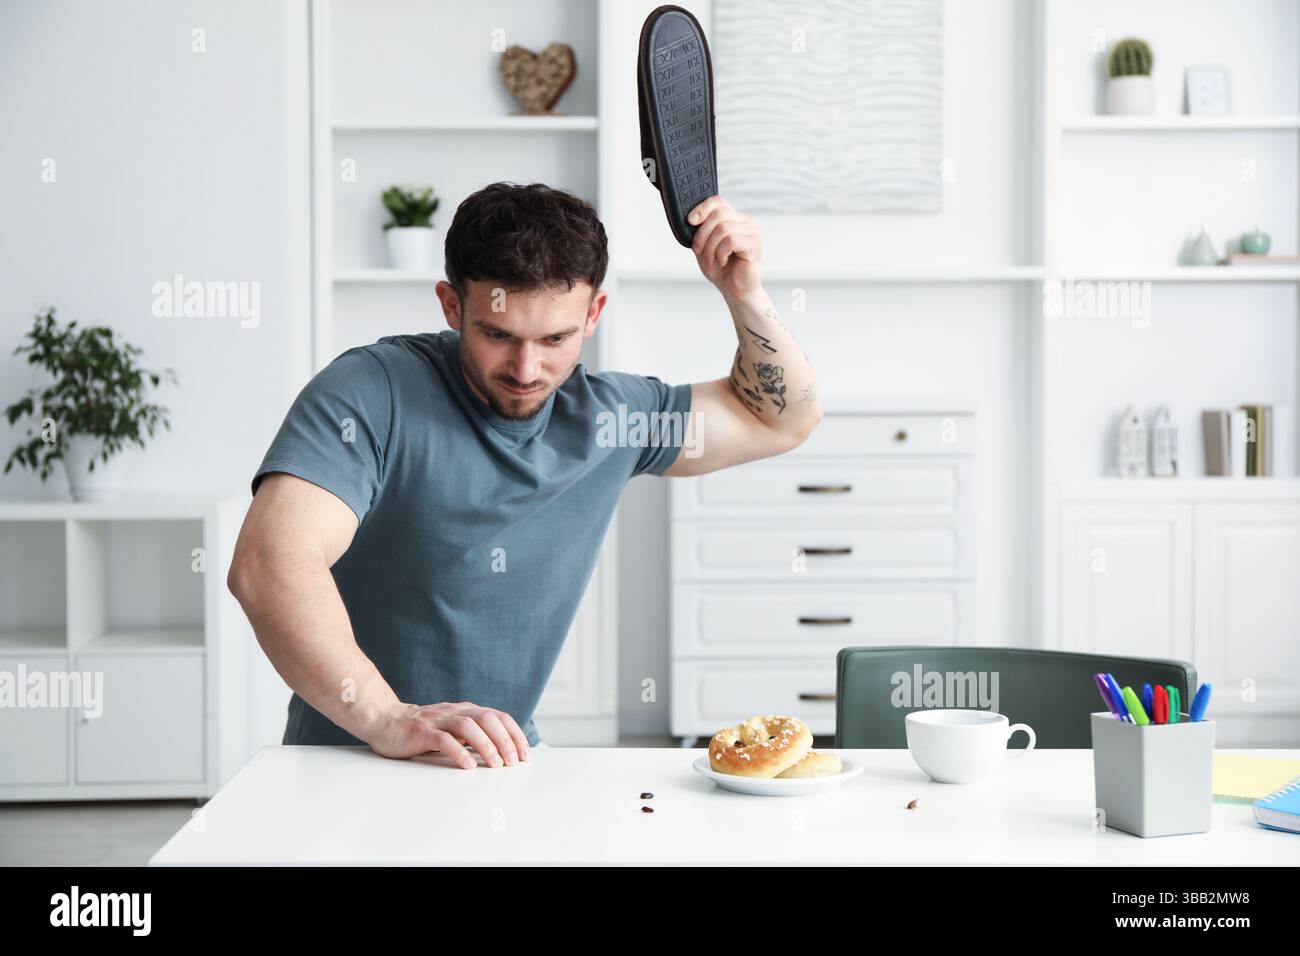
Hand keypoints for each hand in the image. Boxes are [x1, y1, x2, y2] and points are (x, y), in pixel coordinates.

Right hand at [365, 700, 531, 768]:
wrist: (386, 721)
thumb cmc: (423, 730)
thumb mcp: (453, 728)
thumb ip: (474, 735)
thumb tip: (503, 753)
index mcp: (466, 710)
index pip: (499, 717)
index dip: (515, 734)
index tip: (526, 754)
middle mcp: (455, 711)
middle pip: (488, 719)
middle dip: (505, 741)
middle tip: (514, 762)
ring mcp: (438, 720)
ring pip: (469, 726)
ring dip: (486, 745)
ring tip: (496, 764)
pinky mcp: (422, 732)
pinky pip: (443, 739)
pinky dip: (458, 752)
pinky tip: (468, 766)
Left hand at [687, 195, 762, 299]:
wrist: (735, 291)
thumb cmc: (721, 269)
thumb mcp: (705, 246)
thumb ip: (701, 231)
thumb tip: (692, 217)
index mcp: (735, 219)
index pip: (718, 201)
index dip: (702, 208)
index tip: (691, 221)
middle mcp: (747, 222)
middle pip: (718, 214)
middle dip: (702, 234)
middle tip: (699, 251)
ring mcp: (753, 233)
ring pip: (723, 229)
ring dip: (710, 248)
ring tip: (712, 260)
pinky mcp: (755, 245)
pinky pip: (731, 241)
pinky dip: (720, 253)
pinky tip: (723, 261)